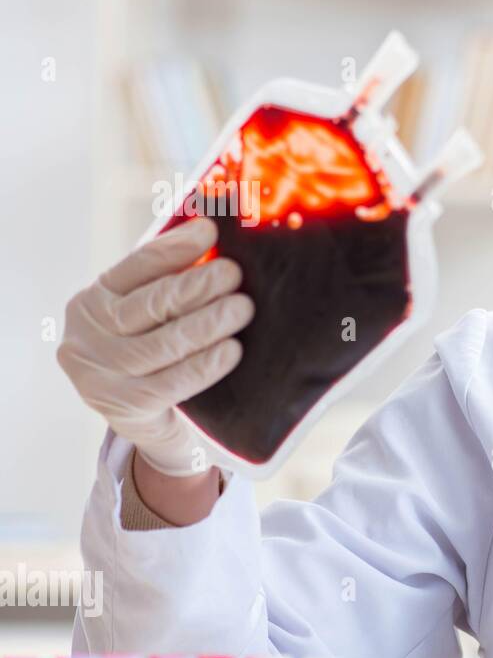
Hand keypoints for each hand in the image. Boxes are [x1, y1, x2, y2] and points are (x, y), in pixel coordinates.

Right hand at [58, 218, 253, 476]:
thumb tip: (217, 243)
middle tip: (233, 273)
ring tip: (242, 308)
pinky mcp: (122, 406)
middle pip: (149, 305)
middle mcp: (86, 335)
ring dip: (206, 323)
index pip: (134, 267)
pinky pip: (170, 382)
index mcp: (93, 301)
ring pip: (161, 344)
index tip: (210, 231)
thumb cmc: (159, 358)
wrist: (152, 425)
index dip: (174, 248)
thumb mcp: (153, 319)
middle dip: (196, 286)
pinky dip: (204, 365)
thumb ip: (171, 284)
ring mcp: (99, 374)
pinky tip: (232, 350)